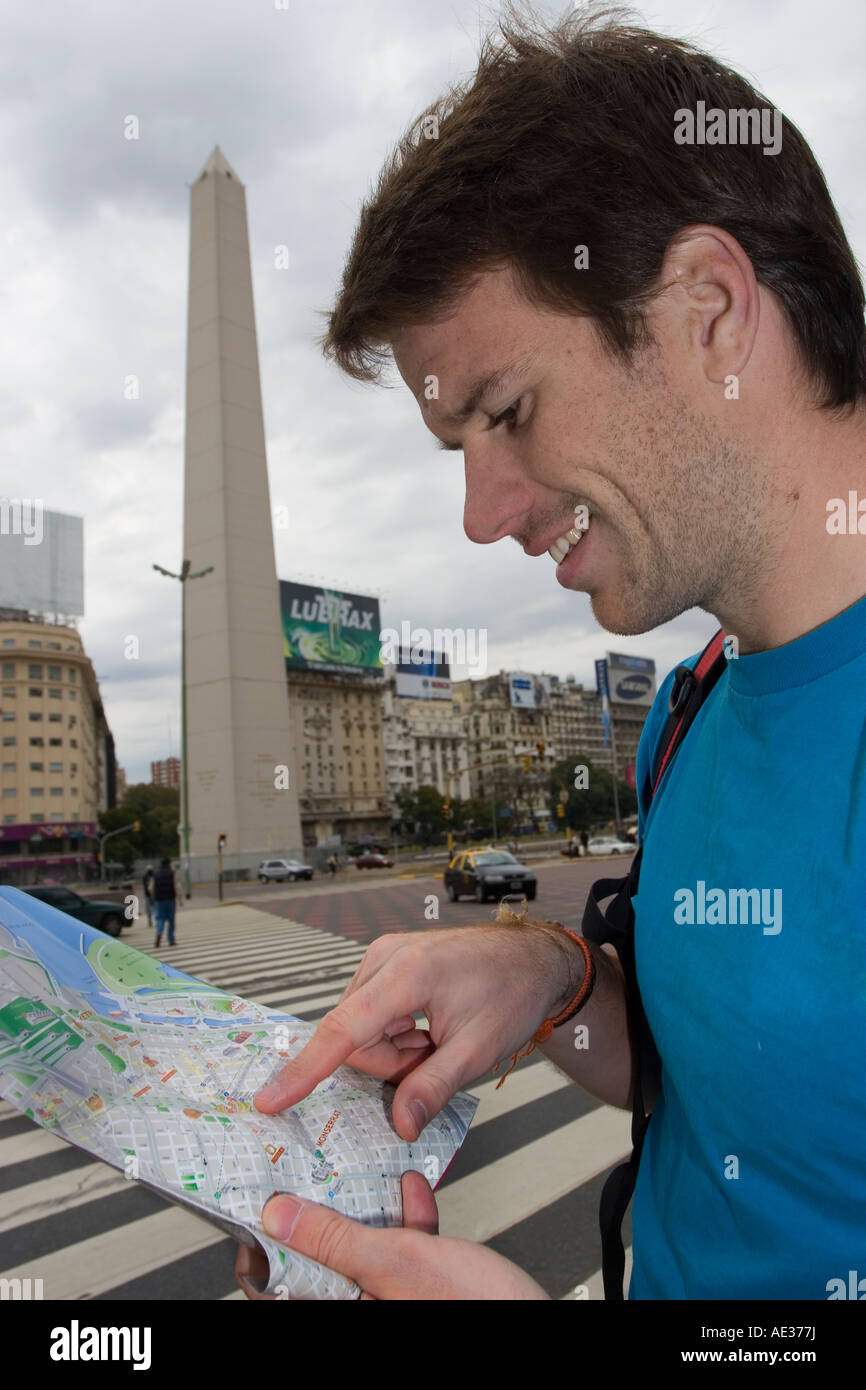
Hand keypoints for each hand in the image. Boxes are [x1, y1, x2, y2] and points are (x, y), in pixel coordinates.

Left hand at [234, 1170, 547, 1299]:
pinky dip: (407, 1215)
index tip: (257, 1206)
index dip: (262, 1248)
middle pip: (318, 1258)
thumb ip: (334, 1239)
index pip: (278, 1285)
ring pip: (362, 1246)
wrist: (535, 1323)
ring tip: (357, 1170)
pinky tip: (411, 1187)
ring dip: (366, 1206)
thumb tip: (279, 1216)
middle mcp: (364, 1305)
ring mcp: (395, 1295)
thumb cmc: (474, 1311)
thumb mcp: (393, 1264)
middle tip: (304, 1172)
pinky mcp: (426, 1285)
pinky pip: (404, 1245)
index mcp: (344, 1310)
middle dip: (317, 1213)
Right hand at [254, 922, 576, 1139]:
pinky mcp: (388, 964)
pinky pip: (372, 1017)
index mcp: (407, 975)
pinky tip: (430, 1029)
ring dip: (396, 1050)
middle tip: (436, 1057)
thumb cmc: (513, 992)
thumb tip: (400, 1124)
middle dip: (391, 1064)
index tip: (269, 1099)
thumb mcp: (480, 1049)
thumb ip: (434, 1087)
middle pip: (355, 1038)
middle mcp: (386, 959)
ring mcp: (385, 958)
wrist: (534, 958)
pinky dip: (398, 1034)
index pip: (343, 1030)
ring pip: (362, 1031)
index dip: (304, 1071)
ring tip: (439, 1040)